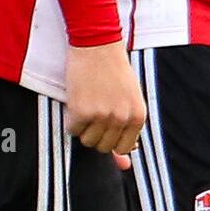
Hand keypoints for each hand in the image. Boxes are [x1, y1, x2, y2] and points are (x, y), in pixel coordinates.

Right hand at [65, 41, 146, 156]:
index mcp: (138, 116)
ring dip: (83, 126)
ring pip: (87, 141)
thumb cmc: (114, 70)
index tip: (107, 122)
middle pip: (103, 147)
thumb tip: (125, 167)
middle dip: (96, 132)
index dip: (112, 137)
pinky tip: (78, 99)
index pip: (123, 148)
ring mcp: (102, 115)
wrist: (98, 43)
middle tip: (97, 108)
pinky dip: (71, 118)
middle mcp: (122, 118)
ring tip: (88, 102)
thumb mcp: (129, 100)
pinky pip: (72, 129)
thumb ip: (126, 133)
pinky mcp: (82, 110)